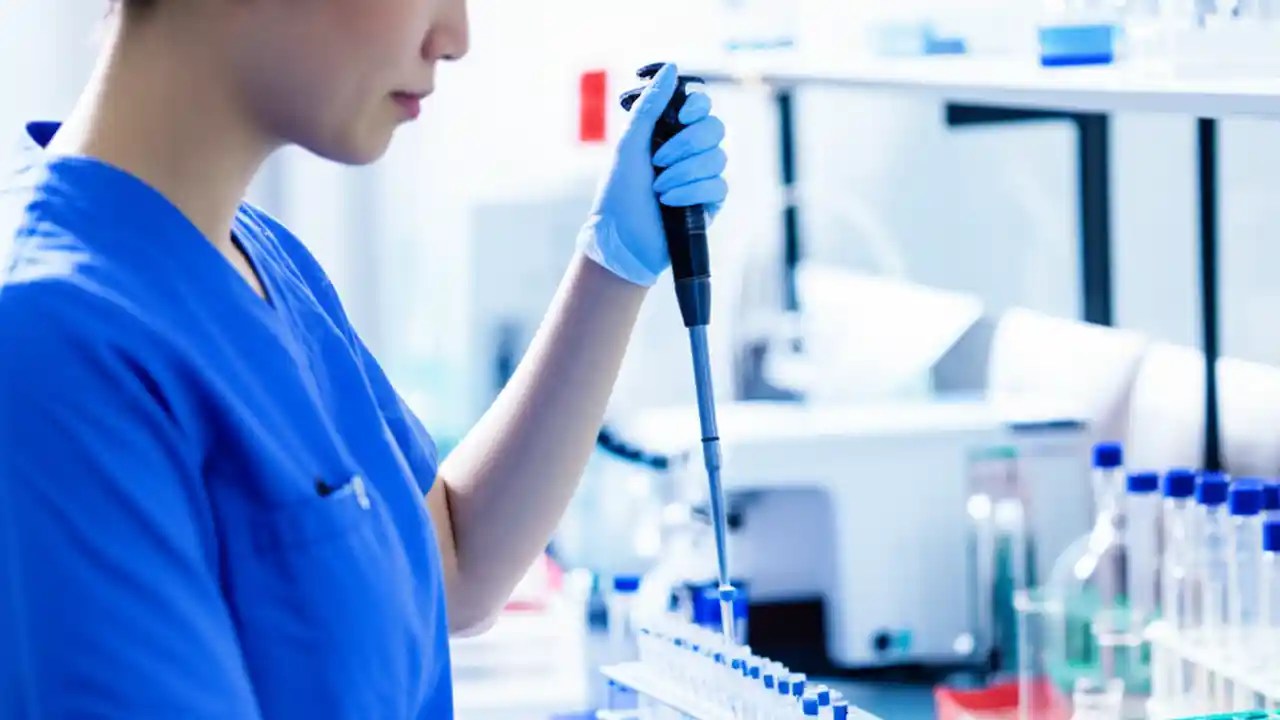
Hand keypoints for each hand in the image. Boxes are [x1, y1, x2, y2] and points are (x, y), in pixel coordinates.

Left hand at [577, 63, 728, 286]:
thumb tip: (672, 68)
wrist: (622, 242)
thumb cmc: (619, 194)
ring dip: (685, 172)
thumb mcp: (629, 145)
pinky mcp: (710, 203)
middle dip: (687, 144)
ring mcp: (701, 177)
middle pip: (715, 129)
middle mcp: (689, 152)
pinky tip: (670, 202)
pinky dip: (692, 192)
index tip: (683, 116)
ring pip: (718, 158)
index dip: (698, 107)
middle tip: (659, 160)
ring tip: (659, 188)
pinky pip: (719, 185)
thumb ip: (651, 106)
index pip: (701, 106)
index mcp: (669, 133)